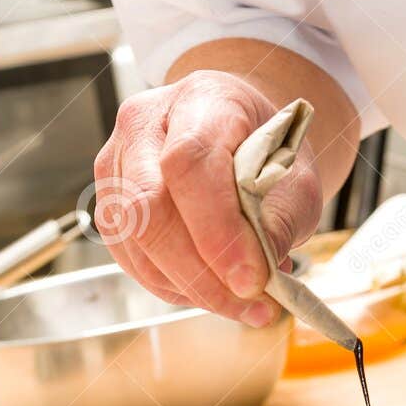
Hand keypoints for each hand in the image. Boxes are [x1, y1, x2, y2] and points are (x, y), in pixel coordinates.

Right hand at [90, 70, 322, 324]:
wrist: (240, 134)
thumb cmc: (269, 154)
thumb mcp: (295, 181)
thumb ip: (277, 225)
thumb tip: (253, 281)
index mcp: (200, 99)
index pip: (190, 163)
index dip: (217, 230)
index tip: (251, 280)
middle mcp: (144, 125)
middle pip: (149, 209)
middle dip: (201, 274)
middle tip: (252, 305)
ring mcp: (117, 164)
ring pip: (136, 242)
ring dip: (191, 288)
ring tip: (243, 301)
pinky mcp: (111, 205)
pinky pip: (133, 260)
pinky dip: (175, 287)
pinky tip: (213, 290)